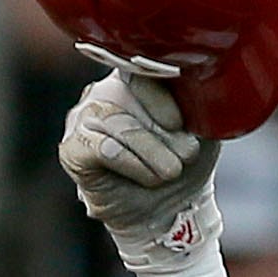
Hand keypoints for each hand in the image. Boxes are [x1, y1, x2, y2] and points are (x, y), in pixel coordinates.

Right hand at [57, 71, 221, 272]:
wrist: (169, 211)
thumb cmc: (184, 163)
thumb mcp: (203, 127)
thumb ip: (201, 99)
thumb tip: (205, 85)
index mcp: (138, 77)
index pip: (141, 66)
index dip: (161, 94)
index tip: (179, 124)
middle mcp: (106, 90)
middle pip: (128, 92)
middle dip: (163, 132)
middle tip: (185, 157)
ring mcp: (84, 117)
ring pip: (117, 122)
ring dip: (151, 153)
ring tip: (169, 172)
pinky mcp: (72, 148)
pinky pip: (102, 148)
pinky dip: (132, 165)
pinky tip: (146, 177)